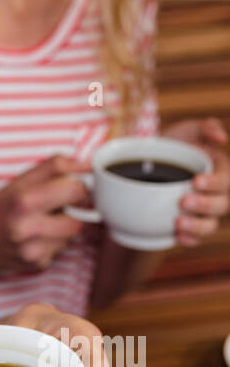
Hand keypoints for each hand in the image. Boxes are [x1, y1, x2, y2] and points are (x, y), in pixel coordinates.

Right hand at [0, 155, 89, 275]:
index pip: (75, 190)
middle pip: (79, 218)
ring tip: (45, 221)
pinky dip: (55, 240)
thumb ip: (54, 167)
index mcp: (23, 201)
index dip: (79, 186)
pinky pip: (62, 249)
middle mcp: (28, 228)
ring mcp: (34, 250)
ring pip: (73, 235)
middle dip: (74, 210)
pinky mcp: (37, 264)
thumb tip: (87, 164)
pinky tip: (38, 237)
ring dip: (66, 226)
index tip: (72, 185)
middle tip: (60, 205)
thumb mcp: (19, 182)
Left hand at [161, 117, 229, 245]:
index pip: (226, 180)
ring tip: (178, 222)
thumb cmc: (172, 145)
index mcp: (219, 170)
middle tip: (183, 201)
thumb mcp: (187, 129)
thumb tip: (222, 138)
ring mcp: (203, 211)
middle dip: (204, 205)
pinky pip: (196, 238)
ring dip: (197, 226)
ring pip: (211, 225)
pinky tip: (178, 237)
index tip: (195, 181)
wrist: (146, 165)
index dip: (215, 183)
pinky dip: (189, 239)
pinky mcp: (190, 225)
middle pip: (222, 205)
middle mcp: (216, 193)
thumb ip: (205, 127)